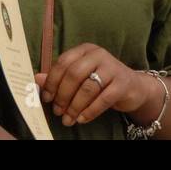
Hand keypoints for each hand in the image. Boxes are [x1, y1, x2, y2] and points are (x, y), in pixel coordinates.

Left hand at [34, 43, 153, 126]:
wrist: (133, 87)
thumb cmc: (101, 81)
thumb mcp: (80, 77)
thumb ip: (60, 77)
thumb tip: (37, 79)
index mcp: (85, 50)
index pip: (63, 62)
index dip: (52, 81)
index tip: (46, 98)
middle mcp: (99, 54)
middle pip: (74, 74)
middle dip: (63, 95)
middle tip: (57, 111)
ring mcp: (112, 67)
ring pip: (88, 88)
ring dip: (75, 107)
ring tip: (68, 119)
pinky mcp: (122, 83)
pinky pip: (103, 99)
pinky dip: (90, 111)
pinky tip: (81, 119)